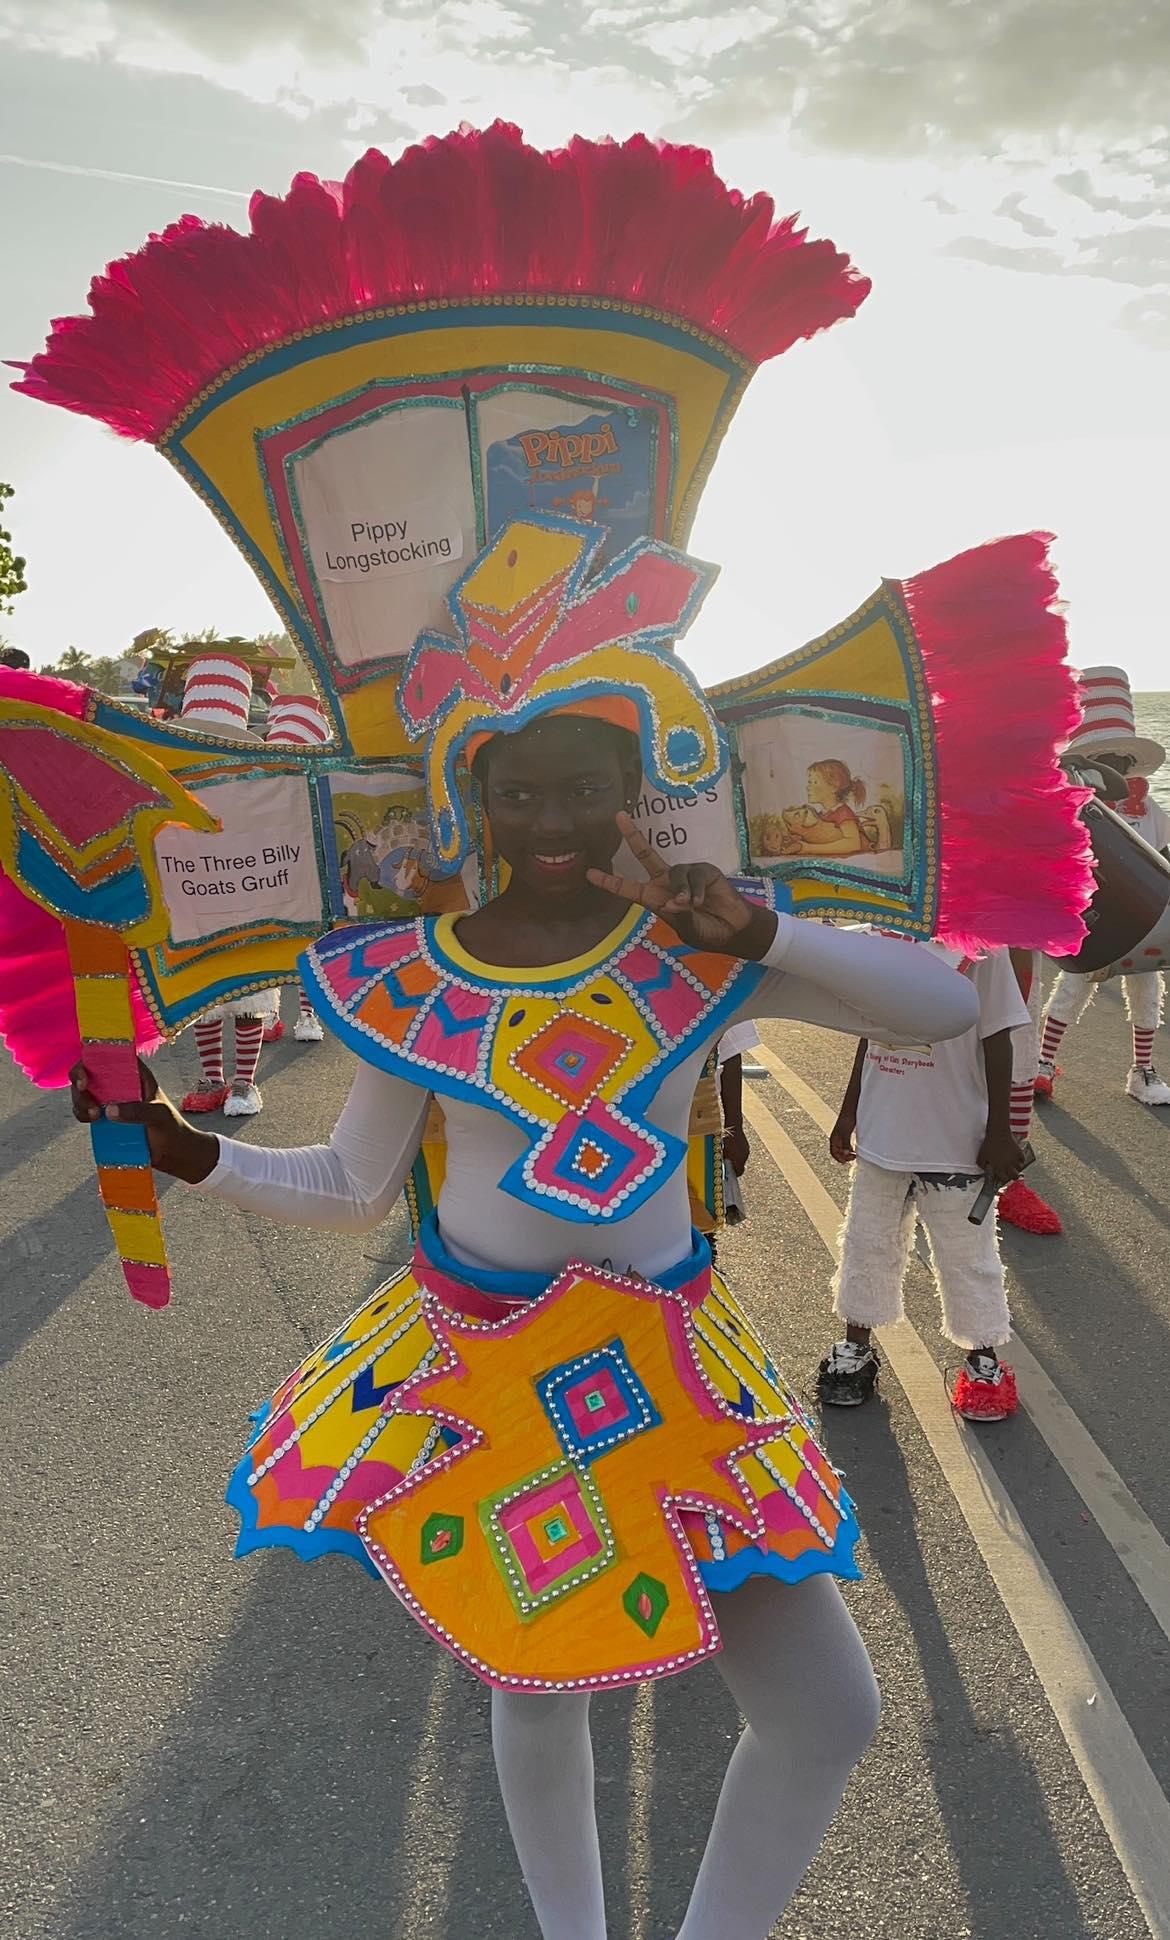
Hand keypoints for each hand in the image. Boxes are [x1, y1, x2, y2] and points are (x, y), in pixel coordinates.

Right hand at [70, 1057, 219, 1183]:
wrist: (174, 1153)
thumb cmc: (172, 1127)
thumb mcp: (158, 1115)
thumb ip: (138, 1112)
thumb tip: (109, 1111)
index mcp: (135, 1073)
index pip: (110, 1054)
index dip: (92, 1056)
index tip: (87, 1074)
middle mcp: (120, 1083)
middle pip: (89, 1072)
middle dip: (79, 1080)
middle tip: (84, 1092)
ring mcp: (111, 1100)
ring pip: (84, 1093)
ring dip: (80, 1101)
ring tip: (94, 1116)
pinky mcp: (106, 1118)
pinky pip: (86, 1112)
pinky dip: (82, 1114)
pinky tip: (92, 1121)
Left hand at [588, 813, 776, 956]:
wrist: (734, 929)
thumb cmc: (707, 931)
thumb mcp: (687, 929)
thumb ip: (678, 915)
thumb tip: (671, 902)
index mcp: (655, 898)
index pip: (627, 888)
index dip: (609, 881)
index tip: (589, 874)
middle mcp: (666, 882)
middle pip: (645, 855)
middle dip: (632, 835)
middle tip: (619, 816)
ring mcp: (685, 875)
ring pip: (675, 873)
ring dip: (681, 892)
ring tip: (692, 906)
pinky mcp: (703, 870)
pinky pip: (694, 875)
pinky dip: (696, 891)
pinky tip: (702, 902)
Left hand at [723, 1123, 749, 1176]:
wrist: (734, 1128)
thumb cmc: (726, 1140)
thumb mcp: (722, 1151)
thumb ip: (724, 1159)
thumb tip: (723, 1165)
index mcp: (738, 1159)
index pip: (740, 1172)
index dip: (735, 1174)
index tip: (731, 1174)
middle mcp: (744, 1157)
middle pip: (741, 1166)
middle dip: (736, 1167)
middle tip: (729, 1165)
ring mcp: (746, 1151)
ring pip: (742, 1159)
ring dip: (738, 1160)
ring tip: (731, 1156)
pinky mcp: (747, 1147)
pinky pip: (744, 1154)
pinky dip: (739, 1154)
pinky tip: (734, 1149)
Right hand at [829, 1110, 856, 1163]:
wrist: (851, 1109)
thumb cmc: (847, 1119)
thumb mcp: (846, 1133)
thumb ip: (845, 1144)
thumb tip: (846, 1154)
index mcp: (834, 1138)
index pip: (833, 1152)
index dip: (839, 1158)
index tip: (846, 1162)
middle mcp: (836, 1138)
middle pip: (838, 1151)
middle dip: (844, 1156)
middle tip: (853, 1158)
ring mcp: (842, 1136)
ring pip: (843, 1148)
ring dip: (848, 1153)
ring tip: (855, 1155)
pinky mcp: (847, 1133)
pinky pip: (847, 1144)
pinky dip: (851, 1148)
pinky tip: (856, 1148)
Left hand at [977, 1127, 1025, 1186]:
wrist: (998, 1133)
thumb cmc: (988, 1145)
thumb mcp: (981, 1157)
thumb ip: (983, 1166)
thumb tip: (985, 1170)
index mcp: (998, 1168)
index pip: (1004, 1179)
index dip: (1003, 1178)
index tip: (1002, 1175)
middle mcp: (1008, 1166)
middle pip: (1015, 1176)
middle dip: (1013, 1175)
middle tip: (1011, 1172)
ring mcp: (1015, 1160)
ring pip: (1020, 1168)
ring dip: (1017, 1167)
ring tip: (1014, 1165)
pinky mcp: (1019, 1153)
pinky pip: (1023, 1160)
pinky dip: (1021, 1160)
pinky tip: (1016, 1158)